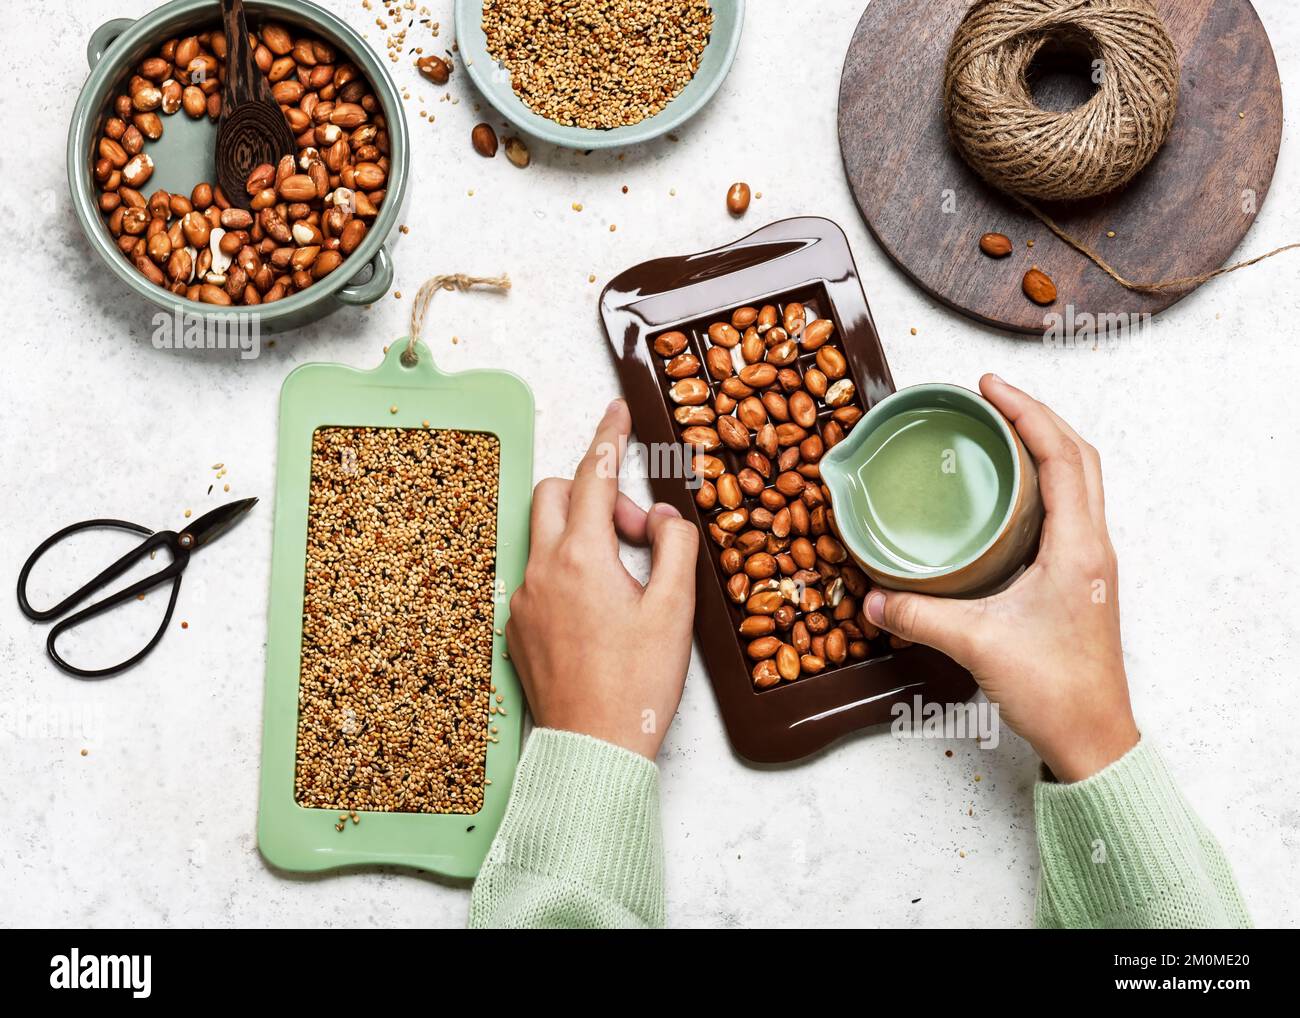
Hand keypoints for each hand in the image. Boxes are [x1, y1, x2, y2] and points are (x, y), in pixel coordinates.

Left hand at [505, 399, 699, 759]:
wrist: (594, 748)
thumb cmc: (637, 685)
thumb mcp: (676, 610)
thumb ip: (674, 546)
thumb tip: (662, 517)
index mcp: (581, 559)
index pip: (593, 477)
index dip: (609, 438)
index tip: (617, 412)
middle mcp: (540, 572)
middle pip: (553, 494)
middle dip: (591, 492)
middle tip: (633, 532)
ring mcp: (522, 601)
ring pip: (543, 536)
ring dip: (580, 534)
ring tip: (624, 579)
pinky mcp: (516, 628)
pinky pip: (537, 575)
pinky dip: (567, 571)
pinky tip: (600, 611)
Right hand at [864, 375, 1138, 781]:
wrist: (1093, 737)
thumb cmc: (1054, 690)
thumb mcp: (976, 644)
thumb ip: (918, 615)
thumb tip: (871, 597)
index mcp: (1079, 546)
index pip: (1064, 456)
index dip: (1028, 412)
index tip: (989, 387)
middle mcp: (1093, 545)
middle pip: (1079, 455)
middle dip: (1037, 416)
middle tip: (991, 396)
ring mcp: (1091, 561)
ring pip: (1080, 480)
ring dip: (1045, 444)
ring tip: (999, 429)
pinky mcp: (1081, 578)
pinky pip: (1069, 508)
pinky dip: (1044, 480)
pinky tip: (1007, 491)